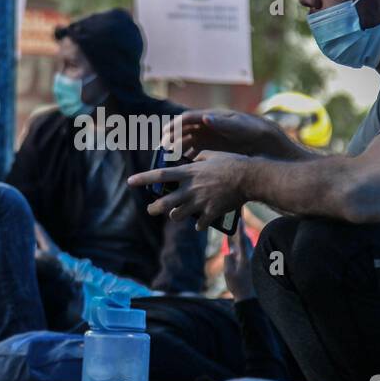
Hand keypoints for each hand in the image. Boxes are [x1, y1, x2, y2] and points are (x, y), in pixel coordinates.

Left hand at [129, 150, 248, 231]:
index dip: (143, 178)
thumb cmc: (232, 162)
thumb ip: (198, 159)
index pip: (160, 175)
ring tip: (177, 214)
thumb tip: (192, 159)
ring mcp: (200, 202)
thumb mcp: (211, 155)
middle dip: (154, 207)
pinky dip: (199, 224)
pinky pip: (200, 224)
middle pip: (165, 202)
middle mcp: (190, 189)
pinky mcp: (211, 212)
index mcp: (189, 173)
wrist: (249, 177)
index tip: (130, 181)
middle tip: (151, 209)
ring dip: (176, 215)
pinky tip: (200, 224)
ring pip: (178, 215)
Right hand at [163, 108, 292, 159]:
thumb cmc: (261, 134)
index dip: (175, 125)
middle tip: (162, 149)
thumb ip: (225, 124)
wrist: (274, 146)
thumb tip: (206, 118)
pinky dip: (188, 156)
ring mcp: (212, 136)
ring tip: (169, 159)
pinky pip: (197, 150)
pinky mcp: (216, 147)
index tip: (165, 134)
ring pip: (188, 141)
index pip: (189, 118)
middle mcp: (211, 125)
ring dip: (178, 148)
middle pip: (185, 130)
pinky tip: (184, 167)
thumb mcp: (244, 128)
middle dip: (172, 138)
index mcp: (216, 117)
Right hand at [223, 217, 254, 300]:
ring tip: (238, 223)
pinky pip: (245, 250)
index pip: (242, 241)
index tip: (239, 218)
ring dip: (241, 234)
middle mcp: (249, 257)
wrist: (248, 297)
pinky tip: (238, 240)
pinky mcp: (250, 263)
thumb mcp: (229, 274)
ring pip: (246, 244)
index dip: (240, 229)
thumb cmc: (238, 287)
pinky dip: (241, 243)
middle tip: (238, 216)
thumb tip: (230, 252)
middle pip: (245, 239)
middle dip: (241, 228)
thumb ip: (228, 260)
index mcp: (245, 259)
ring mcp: (251, 260)